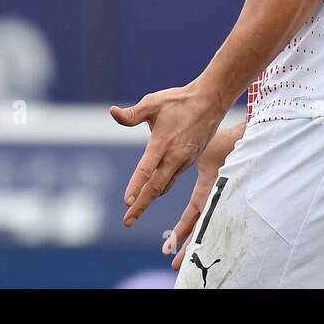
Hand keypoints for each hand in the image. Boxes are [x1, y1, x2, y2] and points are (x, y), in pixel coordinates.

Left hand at [109, 81, 225, 228]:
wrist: (211, 101)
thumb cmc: (180, 101)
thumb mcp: (153, 103)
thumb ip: (133, 113)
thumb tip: (112, 112)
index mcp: (163, 143)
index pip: (147, 169)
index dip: (136, 186)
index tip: (127, 202)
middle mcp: (174, 157)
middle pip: (156, 187)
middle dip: (141, 206)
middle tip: (127, 222)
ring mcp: (184, 161)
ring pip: (165, 186)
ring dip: (150, 199)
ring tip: (135, 211)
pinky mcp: (190, 160)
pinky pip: (173, 179)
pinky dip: (162, 189)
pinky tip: (154, 192)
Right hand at [163, 124, 243, 269]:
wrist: (243, 138)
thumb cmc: (229, 141)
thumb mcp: (207, 150)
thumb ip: (198, 154)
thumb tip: (185, 149)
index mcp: (208, 189)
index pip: (192, 215)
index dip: (181, 231)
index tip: (169, 246)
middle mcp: (215, 199)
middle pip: (198, 228)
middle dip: (186, 247)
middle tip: (175, 266)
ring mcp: (223, 200)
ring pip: (206, 229)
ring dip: (192, 248)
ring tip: (179, 266)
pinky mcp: (229, 198)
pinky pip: (214, 218)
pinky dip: (205, 234)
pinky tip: (198, 250)